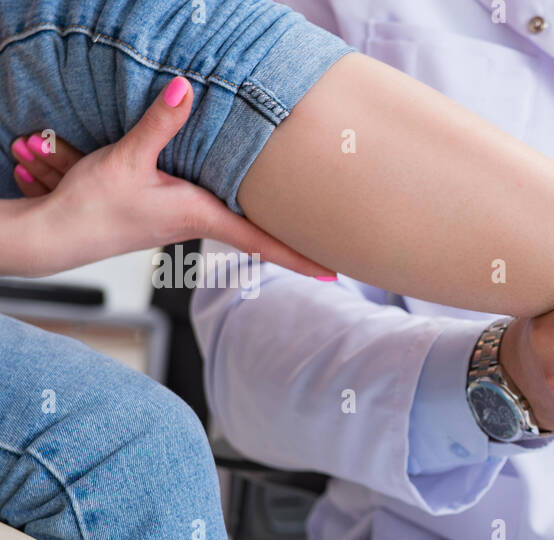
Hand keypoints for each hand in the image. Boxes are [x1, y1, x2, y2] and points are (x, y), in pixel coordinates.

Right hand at [5, 76, 330, 278]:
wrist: (55, 235)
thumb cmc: (92, 207)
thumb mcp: (128, 160)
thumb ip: (160, 124)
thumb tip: (187, 89)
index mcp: (200, 215)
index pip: (262, 242)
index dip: (299, 258)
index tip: (331, 271)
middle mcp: (198, 222)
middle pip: (257, 235)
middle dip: (292, 246)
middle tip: (333, 260)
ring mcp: (183, 222)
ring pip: (230, 219)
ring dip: (263, 230)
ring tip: (306, 243)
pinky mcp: (165, 215)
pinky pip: (204, 209)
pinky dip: (227, 208)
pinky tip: (239, 206)